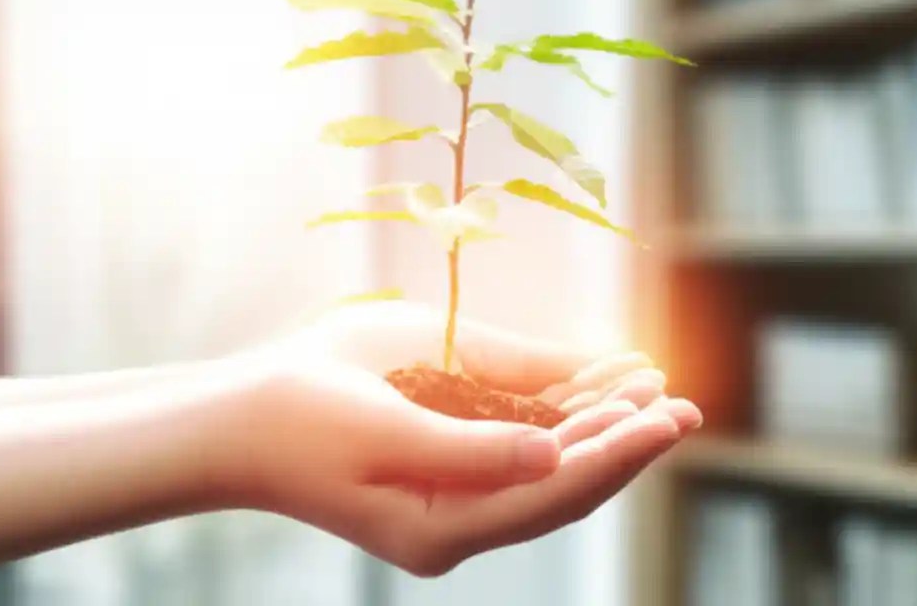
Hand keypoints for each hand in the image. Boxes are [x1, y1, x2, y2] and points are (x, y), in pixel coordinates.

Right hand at [207, 302, 700, 576]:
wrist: (234, 422)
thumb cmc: (297, 411)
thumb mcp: (383, 421)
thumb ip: (470, 444)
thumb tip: (553, 455)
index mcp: (437, 527)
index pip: (549, 493)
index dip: (612, 452)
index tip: (663, 414)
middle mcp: (451, 527)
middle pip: (558, 487)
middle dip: (621, 442)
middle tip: (682, 403)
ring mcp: (446, 504)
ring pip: (543, 470)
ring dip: (596, 428)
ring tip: (651, 389)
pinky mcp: (440, 474)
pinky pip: (515, 451)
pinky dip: (556, 420)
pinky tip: (591, 390)